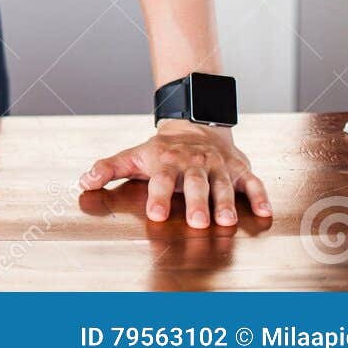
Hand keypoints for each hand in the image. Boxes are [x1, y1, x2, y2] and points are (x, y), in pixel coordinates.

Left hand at [78, 120, 272, 227]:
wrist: (196, 125)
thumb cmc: (161, 151)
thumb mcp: (133, 156)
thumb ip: (108, 169)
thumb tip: (83, 182)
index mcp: (166, 161)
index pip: (160, 180)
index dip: (158, 197)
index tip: (155, 215)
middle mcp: (194, 163)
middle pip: (195, 184)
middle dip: (197, 203)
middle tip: (198, 222)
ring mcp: (219, 165)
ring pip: (223, 184)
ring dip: (226, 203)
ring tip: (227, 222)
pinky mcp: (240, 169)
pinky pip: (253, 182)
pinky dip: (260, 196)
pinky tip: (265, 212)